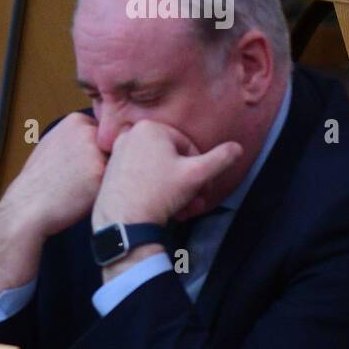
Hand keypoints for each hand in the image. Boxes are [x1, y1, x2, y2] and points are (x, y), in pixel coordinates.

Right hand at [0, 113, 105, 296]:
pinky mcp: (101, 173)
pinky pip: (116, 180)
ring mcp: (95, 151)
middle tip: (81, 177)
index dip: (96, 152)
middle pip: (113, 146)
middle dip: (104, 162)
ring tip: (82, 187)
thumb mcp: (53, 145)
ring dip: (107, 176)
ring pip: (117, 163)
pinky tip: (85, 195)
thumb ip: (77, 137)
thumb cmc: (39, 181)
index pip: (103, 132)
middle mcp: (88, 131)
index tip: (80, 164)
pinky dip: (105, 190)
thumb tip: (100, 138)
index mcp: (75, 120)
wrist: (27, 206)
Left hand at [92, 120, 242, 228]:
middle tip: (197, 200)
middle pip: (172, 158)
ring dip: (176, 189)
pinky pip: (143, 176)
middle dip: (189, 182)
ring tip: (183, 208)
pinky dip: (156, 190)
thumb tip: (237, 148)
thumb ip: (220, 159)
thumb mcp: (197, 174)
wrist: (123, 221)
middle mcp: (129, 135)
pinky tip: (165, 208)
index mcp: (150, 127)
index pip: (188, 146)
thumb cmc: (159, 193)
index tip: (205, 186)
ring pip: (159, 169)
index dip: (201, 167)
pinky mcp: (111, 170)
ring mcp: (117, 152)